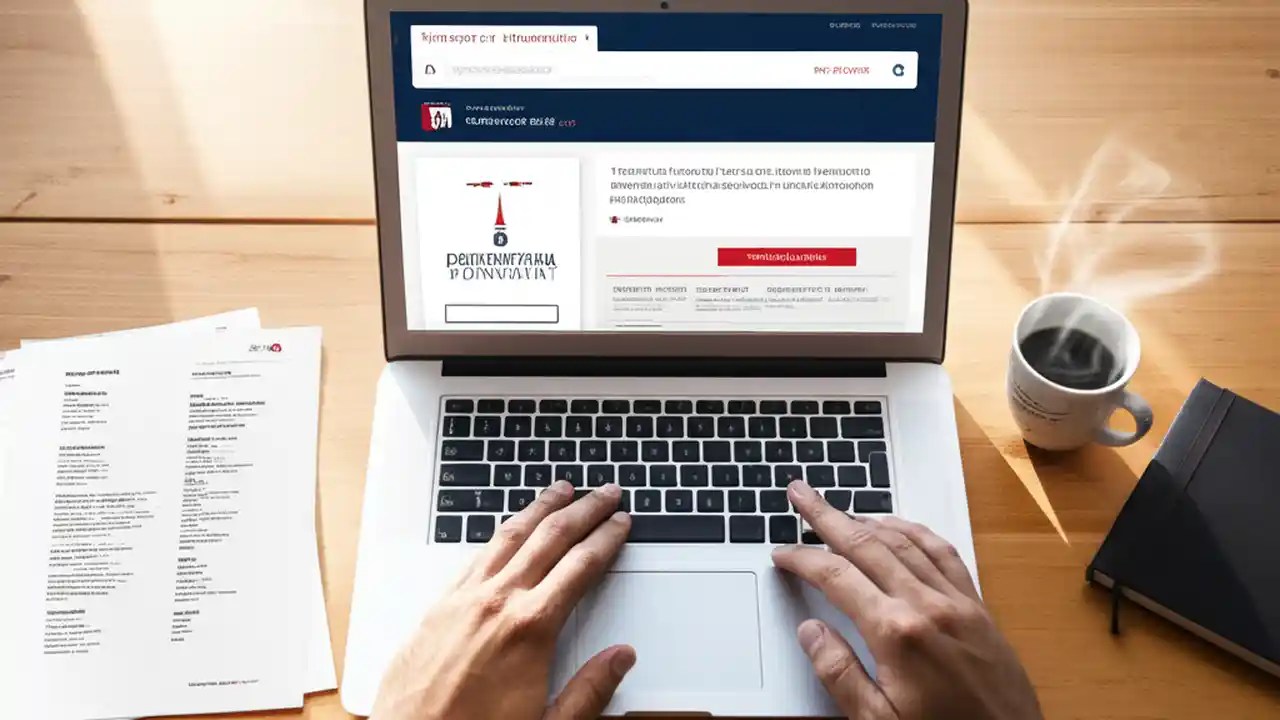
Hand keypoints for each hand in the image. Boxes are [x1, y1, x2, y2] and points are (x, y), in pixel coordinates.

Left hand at [371, 481, 635, 719]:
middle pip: (550, 538)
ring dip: (540, 508)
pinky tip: (510, 528)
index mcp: (531, 628)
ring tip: (560, 489)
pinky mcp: (437, 607)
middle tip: (606, 491)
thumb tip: (622, 656)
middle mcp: (497, 602)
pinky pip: (476, 555)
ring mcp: (463, 600)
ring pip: (510, 536)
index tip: (622, 521)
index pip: (581, 566)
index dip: (607, 538)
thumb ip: (590, 689)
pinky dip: (501, 532)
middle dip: (583, 509)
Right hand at [773, 482, 1041, 719]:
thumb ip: (839, 673)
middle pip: (866, 544)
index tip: (781, 553)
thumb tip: (810, 630)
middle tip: (800, 494)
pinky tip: (900, 527)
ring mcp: (957, 602)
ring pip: (904, 541)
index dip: (802, 559)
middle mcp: (927, 606)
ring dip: (867, 518)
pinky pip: (944, 553)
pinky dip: (915, 532)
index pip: (836, 578)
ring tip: (840, 508)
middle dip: (828, 516)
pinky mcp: (979, 608)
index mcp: (896, 634)